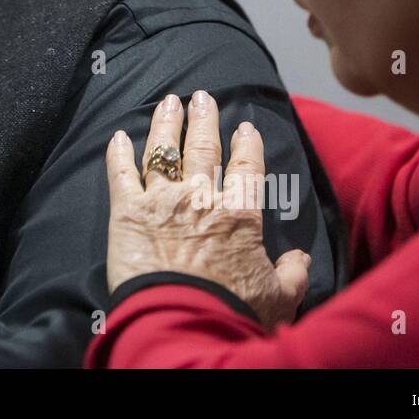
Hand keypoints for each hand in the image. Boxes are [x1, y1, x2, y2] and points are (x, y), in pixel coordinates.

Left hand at [104, 90, 311, 329]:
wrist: (182, 321)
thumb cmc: (232, 312)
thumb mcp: (278, 299)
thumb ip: (292, 276)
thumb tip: (300, 260)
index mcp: (239, 214)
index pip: (246, 169)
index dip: (246, 145)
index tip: (244, 127)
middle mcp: (200, 197)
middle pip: (202, 149)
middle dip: (203, 120)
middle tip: (202, 97)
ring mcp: (161, 200)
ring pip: (162, 151)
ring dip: (165, 124)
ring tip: (169, 102)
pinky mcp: (127, 212)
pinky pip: (120, 174)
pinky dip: (117, 154)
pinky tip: (117, 136)